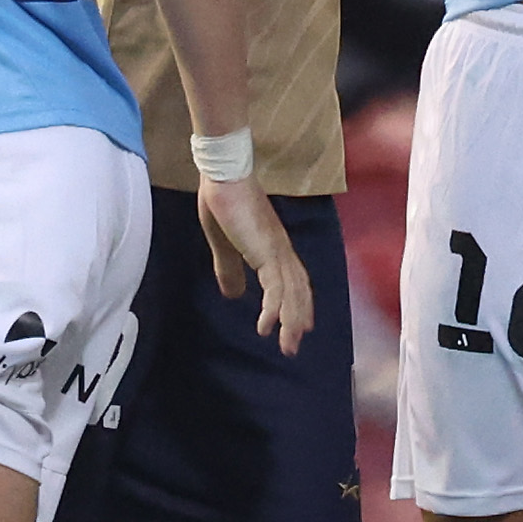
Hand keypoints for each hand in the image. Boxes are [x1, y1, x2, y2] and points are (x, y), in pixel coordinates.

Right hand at [196, 174, 313, 353]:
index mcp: (274, 247)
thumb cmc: (223, 200)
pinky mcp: (266, 251)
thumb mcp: (224, 243)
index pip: (294, 280)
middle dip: (298, 319)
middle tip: (294, 345)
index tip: (299, 325)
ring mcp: (277, 251)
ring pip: (291, 294)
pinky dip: (274, 309)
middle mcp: (282, 250)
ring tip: (287, 347)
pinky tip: (266, 327)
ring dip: (290, 322)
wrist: (224, 174)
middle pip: (298, 291)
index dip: (297, 303)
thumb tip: (234, 294)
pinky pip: (275, 287)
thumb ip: (230, 268)